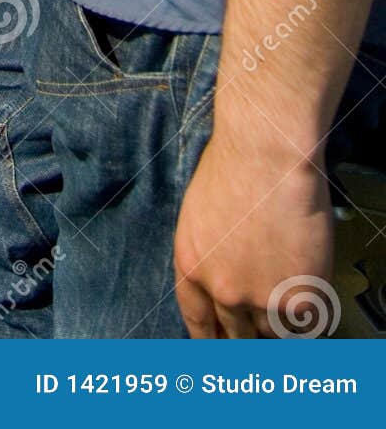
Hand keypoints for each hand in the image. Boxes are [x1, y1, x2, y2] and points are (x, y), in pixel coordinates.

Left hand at [173, 130, 334, 337]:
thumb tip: (227, 269)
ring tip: (287, 301)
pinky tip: (307, 298)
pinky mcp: (298, 299)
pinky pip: (305, 326)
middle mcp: (221, 290)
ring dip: (280, 322)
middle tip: (260, 326)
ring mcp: (260, 298)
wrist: (266, 154)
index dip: (210, 338)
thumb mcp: (201, 212)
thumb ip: (212, 250)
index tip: (219, 345)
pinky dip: (308, 318)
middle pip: (236, 333)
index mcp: (191, 266)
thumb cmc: (235, 164)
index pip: (197, 321)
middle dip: (247, 333)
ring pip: (273, 332)